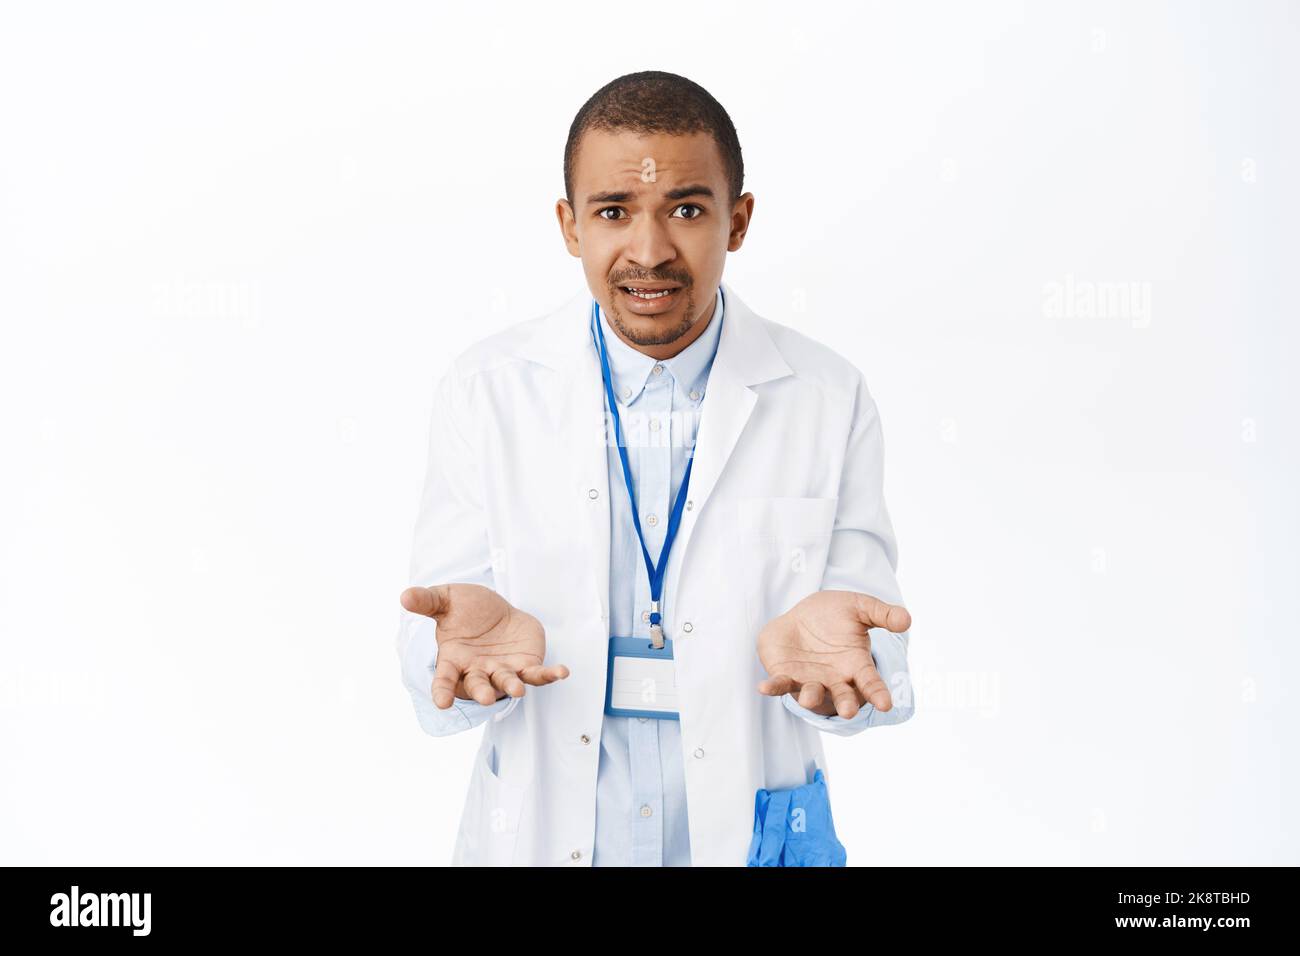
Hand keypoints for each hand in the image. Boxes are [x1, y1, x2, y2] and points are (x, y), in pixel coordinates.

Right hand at [400, 583, 569, 708]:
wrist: (497, 609)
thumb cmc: (467, 609)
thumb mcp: (446, 600)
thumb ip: (427, 601)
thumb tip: (404, 596)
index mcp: (454, 659)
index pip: (445, 679)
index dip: (442, 691)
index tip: (441, 702)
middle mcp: (478, 670)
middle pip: (479, 686)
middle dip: (482, 692)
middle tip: (486, 698)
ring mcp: (503, 671)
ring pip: (507, 683)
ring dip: (512, 686)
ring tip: (518, 689)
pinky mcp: (526, 666)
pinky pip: (538, 674)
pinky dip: (550, 675)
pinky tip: (562, 672)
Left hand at [756, 589, 911, 719]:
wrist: (802, 614)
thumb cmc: (835, 615)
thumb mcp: (859, 607)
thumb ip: (882, 614)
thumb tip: (907, 618)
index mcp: (855, 665)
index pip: (870, 682)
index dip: (878, 693)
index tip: (886, 704)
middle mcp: (834, 679)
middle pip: (842, 696)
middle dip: (845, 704)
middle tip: (848, 711)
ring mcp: (809, 680)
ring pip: (811, 694)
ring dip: (810, 698)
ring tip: (810, 699)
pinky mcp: (785, 676)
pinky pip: (779, 685)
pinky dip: (773, 687)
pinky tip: (764, 688)